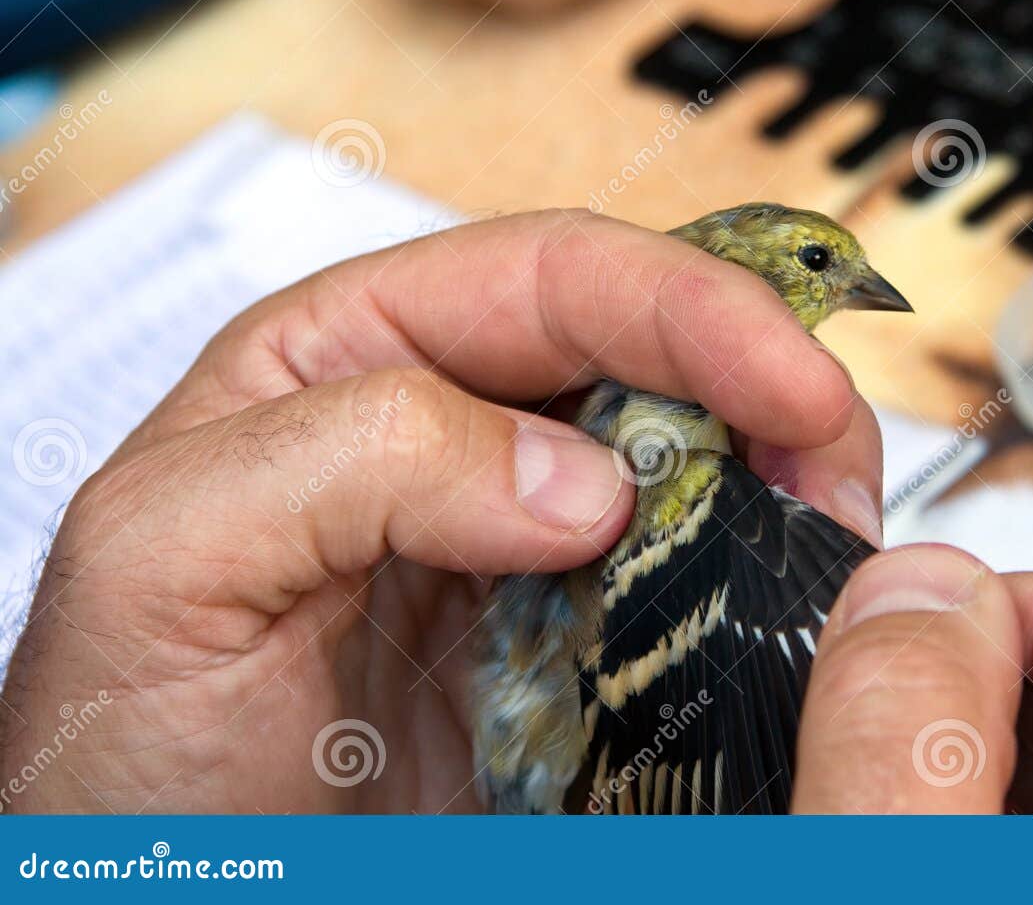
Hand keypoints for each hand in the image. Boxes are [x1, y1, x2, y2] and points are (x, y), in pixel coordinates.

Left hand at [0, 211, 884, 812]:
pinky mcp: (576, 645)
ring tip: (826, 529)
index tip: (787, 380)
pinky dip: (756, 584)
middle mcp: (460, 432)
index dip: (690, 306)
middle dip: (765, 383)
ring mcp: (528, 544)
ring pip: (695, 462)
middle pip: (653, 348)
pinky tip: (782, 602)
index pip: (555, 275)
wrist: (160, 890)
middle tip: (833, 459)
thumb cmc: (114, 736)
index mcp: (357, 357)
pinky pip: (692, 589)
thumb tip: (573, 478)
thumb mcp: (170, 551)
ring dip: (779, 479)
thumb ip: (351, 458)